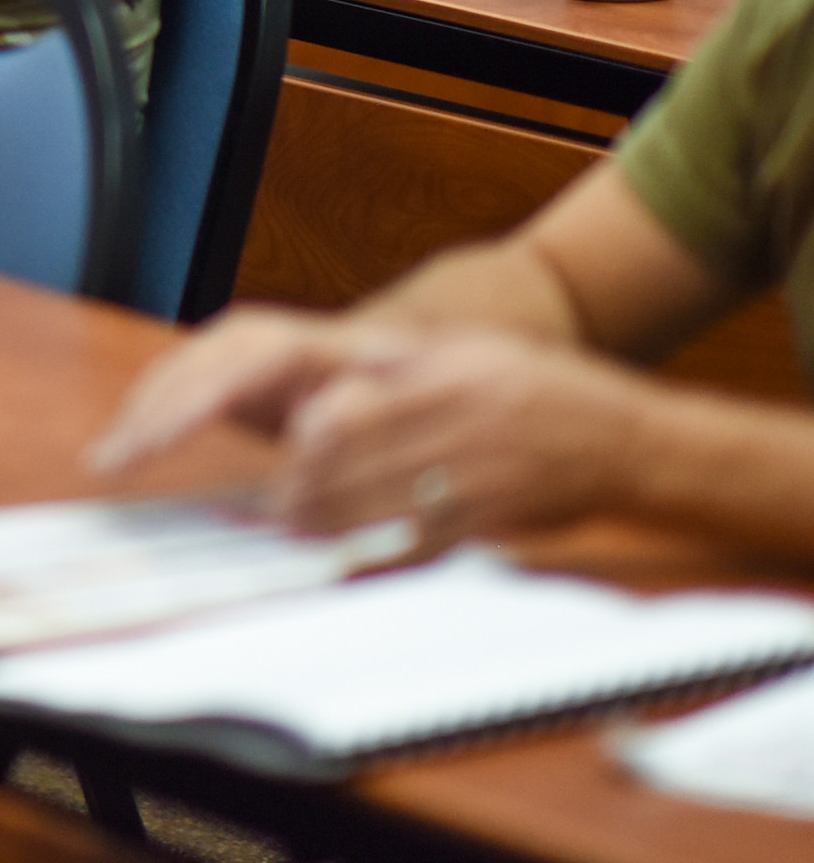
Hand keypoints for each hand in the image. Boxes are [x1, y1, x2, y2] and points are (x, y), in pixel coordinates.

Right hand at [87, 305, 397, 473]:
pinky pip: (170, 387)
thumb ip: (350, 419)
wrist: (389, 358)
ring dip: (137, 419)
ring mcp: (229, 347)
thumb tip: (313, 431)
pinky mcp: (217, 366)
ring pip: (170, 377)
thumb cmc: (389, 388)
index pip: (226, 371)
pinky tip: (123, 448)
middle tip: (111, 462)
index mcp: (292, 345)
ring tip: (107, 461)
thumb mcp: (383, 403)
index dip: (185, 407)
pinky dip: (144, 417)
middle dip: (147, 417)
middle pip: (185, 372)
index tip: (152, 443)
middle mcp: (251, 337)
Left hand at [271, 329, 647, 544]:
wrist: (633, 444)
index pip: (357, 411)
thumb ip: (412, 361)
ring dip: (332, 523)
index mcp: (453, 378)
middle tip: (274, 501)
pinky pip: (427, 542)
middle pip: (360, 464)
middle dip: (308, 486)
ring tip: (294, 529)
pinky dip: (382, 550)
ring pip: (385, 507)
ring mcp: (481, 478)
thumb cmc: (552, 392)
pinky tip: (351, 556)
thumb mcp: (481, 351)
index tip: (291, 447)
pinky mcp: (498, 521)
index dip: (311, 438)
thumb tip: (348, 370)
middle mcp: (463, 426)